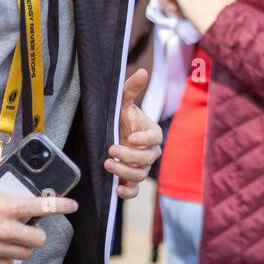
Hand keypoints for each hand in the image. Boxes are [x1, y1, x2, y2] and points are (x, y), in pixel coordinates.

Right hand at [0, 159, 77, 263]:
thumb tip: (4, 161)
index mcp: (6, 206)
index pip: (44, 207)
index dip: (62, 206)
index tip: (72, 206)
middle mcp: (4, 229)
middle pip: (39, 239)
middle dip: (39, 231)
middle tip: (32, 225)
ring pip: (25, 253)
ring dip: (25, 245)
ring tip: (17, 236)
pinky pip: (8, 263)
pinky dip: (9, 255)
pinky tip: (3, 246)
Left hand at [110, 70, 161, 199]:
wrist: (111, 134)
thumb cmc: (120, 118)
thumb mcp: (122, 102)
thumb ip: (131, 89)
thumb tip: (142, 71)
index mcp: (151, 132)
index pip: (156, 138)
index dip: (145, 139)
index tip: (131, 137)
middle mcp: (149, 152)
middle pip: (147, 158)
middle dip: (129, 156)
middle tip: (111, 150)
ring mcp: (141, 167)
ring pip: (141, 175)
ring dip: (125, 172)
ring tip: (107, 164)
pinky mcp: (131, 180)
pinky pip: (135, 190)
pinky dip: (128, 192)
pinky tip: (117, 189)